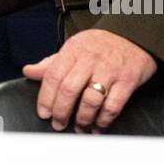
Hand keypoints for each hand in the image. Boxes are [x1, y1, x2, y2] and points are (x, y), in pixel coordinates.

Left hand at [22, 29, 157, 131]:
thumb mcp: (74, 46)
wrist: (134, 35)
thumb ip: (52, 62)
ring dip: (82, 119)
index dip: (45, 97)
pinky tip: (98, 126)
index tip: (43, 112)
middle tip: (58, 124)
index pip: (53, 75)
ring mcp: (110, 70)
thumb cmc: (101, 44)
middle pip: (69, 90)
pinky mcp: (127, 81)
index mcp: (74, 50)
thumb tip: (28, 71)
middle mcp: (90, 59)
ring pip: (90, 100)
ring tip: (78, 127)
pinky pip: (112, 106)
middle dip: (61, 111)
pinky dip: (103, 121)